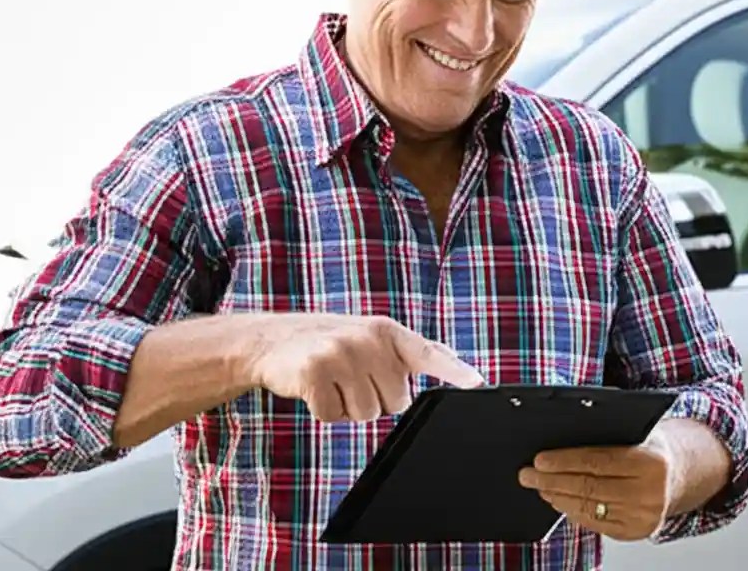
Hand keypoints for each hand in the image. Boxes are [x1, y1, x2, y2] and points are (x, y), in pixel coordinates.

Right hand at [245, 313, 484, 421]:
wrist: (269, 340)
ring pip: (368, 413)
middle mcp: (367, 339)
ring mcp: (341, 354)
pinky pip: (335, 416)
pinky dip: (324, 411)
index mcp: (386, 331)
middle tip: (351, 378)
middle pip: (397, 402)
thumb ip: (403, 352)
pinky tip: (314, 389)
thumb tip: (447, 361)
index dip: (455, 370)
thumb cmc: (327, 342)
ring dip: (348, 407)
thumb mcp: (368, 337)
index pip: (429, 352)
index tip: (478, 383)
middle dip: (376, 399)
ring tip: (332, 382)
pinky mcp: (315, 373)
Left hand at [518, 434, 675, 541]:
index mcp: (650, 462)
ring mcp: (643, 517)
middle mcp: (649, 493)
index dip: (564, 462)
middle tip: (528, 475)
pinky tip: (559, 501)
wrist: (681, 475)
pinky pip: (595, 523)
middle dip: (551, 481)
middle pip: (588, 487)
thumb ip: (607, 434)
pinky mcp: (635, 532)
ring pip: (588, 508)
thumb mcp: (638, 433)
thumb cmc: (651, 450)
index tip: (539, 460)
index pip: (597, 462)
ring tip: (539, 487)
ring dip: (557, 497)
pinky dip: (572, 511)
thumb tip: (559, 436)